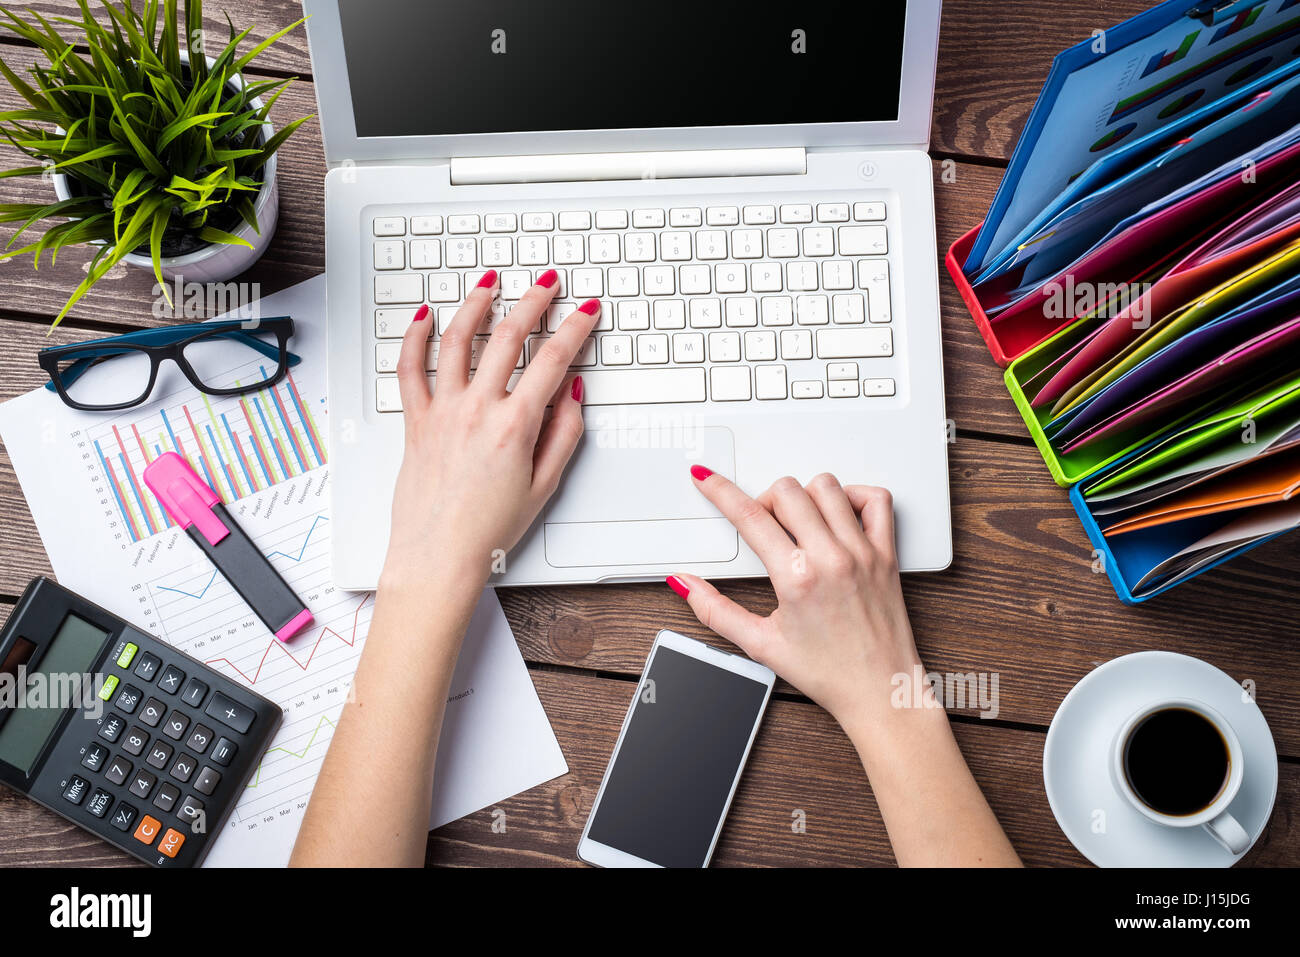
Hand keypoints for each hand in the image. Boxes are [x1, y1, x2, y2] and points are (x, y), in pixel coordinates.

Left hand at [381, 269, 600, 590]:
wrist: (439, 556)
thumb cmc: (489, 530)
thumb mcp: (545, 484)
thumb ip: (564, 433)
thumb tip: (573, 392)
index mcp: (515, 426)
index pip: (554, 360)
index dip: (576, 328)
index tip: (587, 311)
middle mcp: (477, 410)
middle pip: (509, 336)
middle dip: (534, 301)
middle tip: (547, 283)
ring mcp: (443, 411)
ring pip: (459, 339)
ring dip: (477, 304)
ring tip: (490, 283)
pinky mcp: (416, 420)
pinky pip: (409, 369)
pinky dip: (414, 337)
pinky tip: (423, 315)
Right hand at [667, 469, 921, 731]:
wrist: (881, 693)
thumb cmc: (828, 673)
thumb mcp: (760, 644)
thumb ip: (715, 610)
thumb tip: (686, 584)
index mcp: (797, 578)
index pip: (749, 516)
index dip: (720, 491)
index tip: (707, 479)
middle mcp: (832, 558)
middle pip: (787, 491)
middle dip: (765, 499)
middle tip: (763, 524)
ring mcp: (863, 552)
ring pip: (827, 487)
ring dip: (805, 496)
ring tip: (799, 522)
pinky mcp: (887, 554)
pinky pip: (876, 500)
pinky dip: (855, 497)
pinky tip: (839, 515)